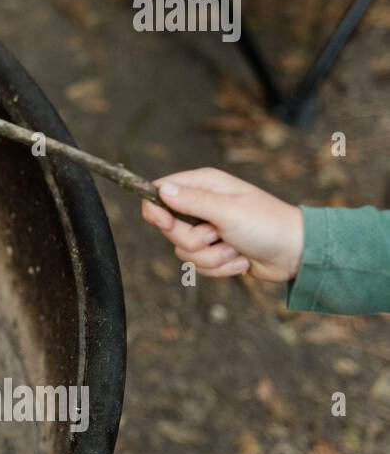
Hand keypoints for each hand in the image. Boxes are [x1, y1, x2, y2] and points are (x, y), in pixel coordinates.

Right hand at [140, 167, 302, 282]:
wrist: (297, 253)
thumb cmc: (268, 225)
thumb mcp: (228, 210)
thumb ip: (192, 201)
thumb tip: (161, 190)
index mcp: (204, 185)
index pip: (161, 191)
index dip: (156, 209)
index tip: (165, 223)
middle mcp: (202, 205)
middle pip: (168, 228)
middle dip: (194, 240)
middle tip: (217, 235)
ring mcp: (207, 230)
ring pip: (183, 251)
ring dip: (211, 257)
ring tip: (235, 248)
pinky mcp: (214, 251)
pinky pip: (199, 265)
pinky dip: (220, 267)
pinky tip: (240, 259)